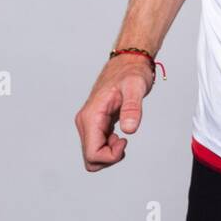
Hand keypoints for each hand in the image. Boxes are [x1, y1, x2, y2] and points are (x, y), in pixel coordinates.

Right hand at [74, 54, 154, 171]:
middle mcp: (85, 121)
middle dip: (109, 157)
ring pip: (93, 155)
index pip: (92, 154)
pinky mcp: (95, 124)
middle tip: (123, 139)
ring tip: (123, 135)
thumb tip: (129, 130)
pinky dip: (110, 147)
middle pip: (90, 159)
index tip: (124, 141)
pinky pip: (98, 146)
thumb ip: (132, 108)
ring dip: (110, 153)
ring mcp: (89, 123)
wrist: (128, 61)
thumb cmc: (131, 72)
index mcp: (91, 116)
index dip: (110, 157)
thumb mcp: (135, 87)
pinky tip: (120, 134)